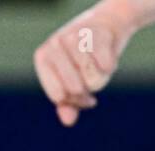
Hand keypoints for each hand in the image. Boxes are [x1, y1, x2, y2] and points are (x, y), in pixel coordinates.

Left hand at [33, 0, 138, 126]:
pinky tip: (106, 55)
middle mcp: (54, 45)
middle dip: (88, 89)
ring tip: (96, 64)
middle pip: (75, 88)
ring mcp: (74, 38)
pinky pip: (107, 67)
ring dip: (101, 77)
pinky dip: (111, 65)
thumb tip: (67, 121)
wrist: (106, 26)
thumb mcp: (72, 80)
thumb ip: (67, 103)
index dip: (74, 100)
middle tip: (90, 78)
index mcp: (43, 57)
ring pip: (92, 80)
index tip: (79, 93)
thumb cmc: (85, 58)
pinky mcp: (96, 34)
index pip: (58, 95)